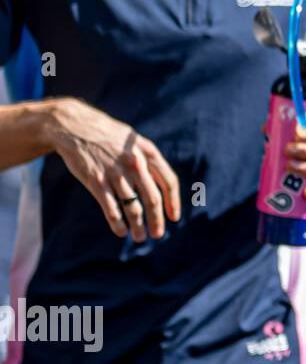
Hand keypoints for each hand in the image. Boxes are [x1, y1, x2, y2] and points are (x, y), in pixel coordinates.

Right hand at [46, 98, 181, 241]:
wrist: (74, 126)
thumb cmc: (108, 136)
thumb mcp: (134, 141)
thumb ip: (148, 160)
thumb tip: (163, 184)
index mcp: (149, 152)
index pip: (169, 181)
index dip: (173, 202)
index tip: (174, 217)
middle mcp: (135, 163)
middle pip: (153, 198)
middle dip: (157, 219)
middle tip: (158, 234)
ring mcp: (116, 173)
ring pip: (132, 206)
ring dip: (138, 225)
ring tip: (141, 237)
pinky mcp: (96, 181)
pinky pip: (111, 207)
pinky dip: (118, 223)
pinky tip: (121, 232)